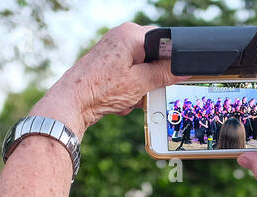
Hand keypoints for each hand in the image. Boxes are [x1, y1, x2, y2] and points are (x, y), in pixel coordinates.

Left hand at [33, 23, 182, 137]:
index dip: (168, 62)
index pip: (164, 41)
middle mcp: (121, 36)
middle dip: (149, 79)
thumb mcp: (141, 83)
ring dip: (137, 88)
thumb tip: (184, 70)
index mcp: (132, 34)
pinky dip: (126, 89)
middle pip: (152, 57)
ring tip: (124, 98)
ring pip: (140, 69)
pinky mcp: (107, 63)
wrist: (72, 102)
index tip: (168, 78)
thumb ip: (165, 74)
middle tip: (139, 92)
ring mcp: (113, 49)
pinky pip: (127, 75)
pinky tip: (116, 99)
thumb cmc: (101, 89)